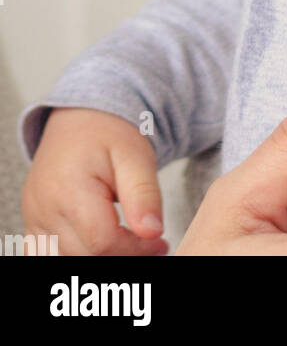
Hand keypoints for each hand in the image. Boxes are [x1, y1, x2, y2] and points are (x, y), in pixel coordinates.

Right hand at [21, 107, 167, 255]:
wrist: (80, 120)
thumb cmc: (109, 135)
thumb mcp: (136, 154)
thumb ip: (144, 193)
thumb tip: (153, 232)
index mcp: (69, 187)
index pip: (102, 240)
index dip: (135, 248)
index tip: (159, 241)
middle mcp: (43, 207)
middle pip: (85, 255)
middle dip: (124, 254)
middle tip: (151, 243)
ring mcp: (33, 218)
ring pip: (69, 259)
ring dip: (102, 256)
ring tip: (129, 240)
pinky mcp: (33, 226)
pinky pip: (51, 256)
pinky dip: (78, 255)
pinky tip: (102, 244)